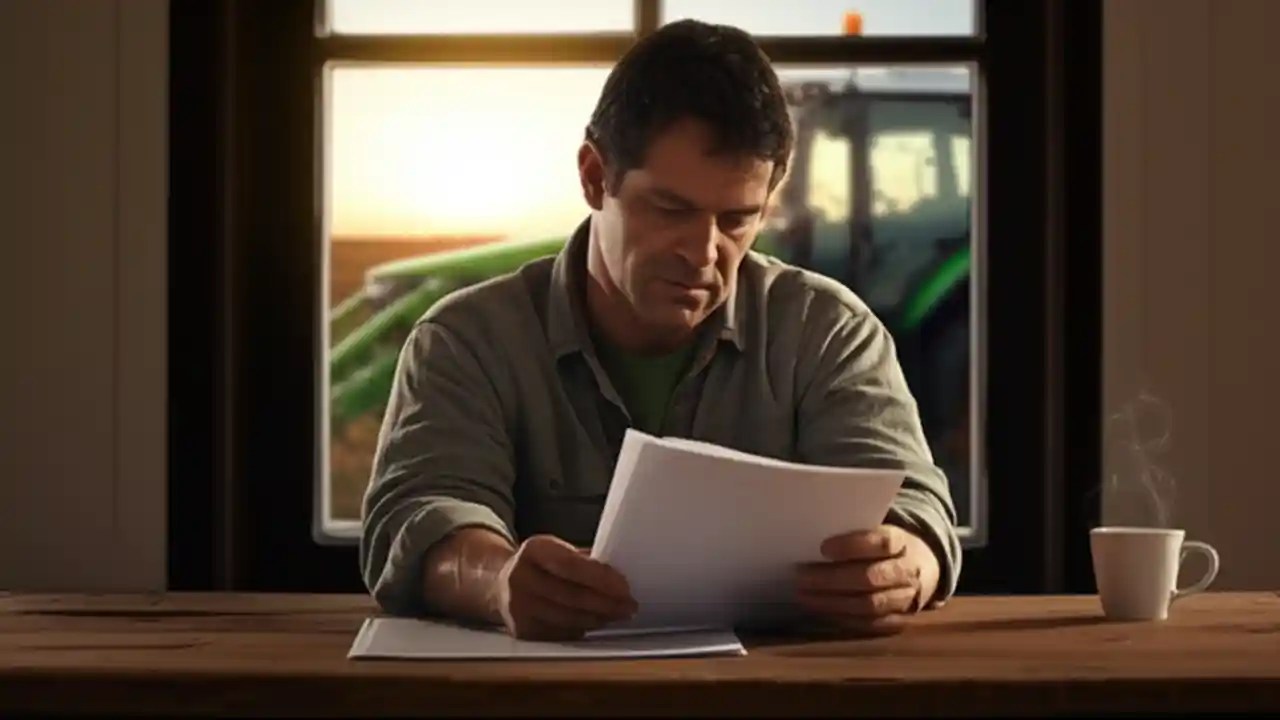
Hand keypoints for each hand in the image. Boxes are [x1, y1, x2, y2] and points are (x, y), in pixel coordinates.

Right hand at [494, 534, 637, 640]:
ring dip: (599, 618)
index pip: (571, 565)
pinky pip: (560, 633)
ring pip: (568, 618)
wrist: (500, 583)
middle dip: (607, 603)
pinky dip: (582, 629)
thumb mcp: (557, 550)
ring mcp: (518, 606)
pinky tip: (596, 622)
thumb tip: (618, 575)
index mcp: (533, 550)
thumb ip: (584, 560)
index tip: (625, 586)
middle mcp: (520, 577)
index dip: (601, 578)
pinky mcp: (521, 629)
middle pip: (572, 595)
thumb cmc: (541, 565)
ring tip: (617, 615)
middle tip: (629, 606)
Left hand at [793, 525, 939, 635]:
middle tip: (800, 576)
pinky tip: (821, 609)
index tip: (823, 548)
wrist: (922, 568)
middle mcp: (908, 572)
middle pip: (871, 577)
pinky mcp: (900, 621)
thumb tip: (811, 531)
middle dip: (831, 579)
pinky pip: (871, 624)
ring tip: (804, 595)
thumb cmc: (886, 545)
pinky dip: (843, 618)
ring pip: (870, 605)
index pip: (882, 543)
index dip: (852, 545)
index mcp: (903, 542)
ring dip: (832, 602)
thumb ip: (853, 531)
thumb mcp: (879, 529)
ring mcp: (907, 599)